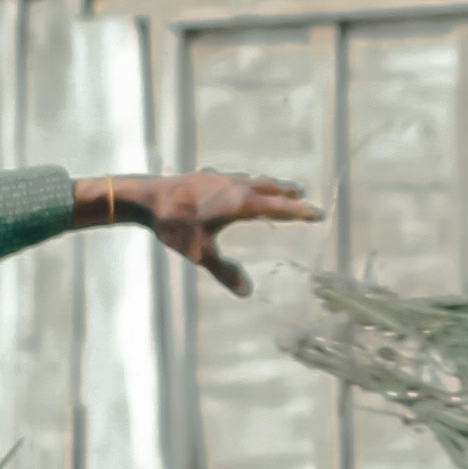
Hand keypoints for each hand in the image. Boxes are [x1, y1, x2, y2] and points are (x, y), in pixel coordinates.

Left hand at [81, 170, 319, 297]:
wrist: (147, 198)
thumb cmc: (175, 225)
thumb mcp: (200, 254)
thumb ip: (225, 272)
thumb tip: (246, 291)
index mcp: (241, 204)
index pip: (279, 208)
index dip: (300, 212)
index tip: (319, 214)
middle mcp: (236, 187)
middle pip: (270, 189)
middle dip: (287, 194)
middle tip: (302, 197)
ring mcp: (222, 179)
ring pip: (253, 181)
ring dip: (269, 186)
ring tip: (278, 189)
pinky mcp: (208, 177)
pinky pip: (237, 179)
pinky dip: (249, 184)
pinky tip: (239, 188)